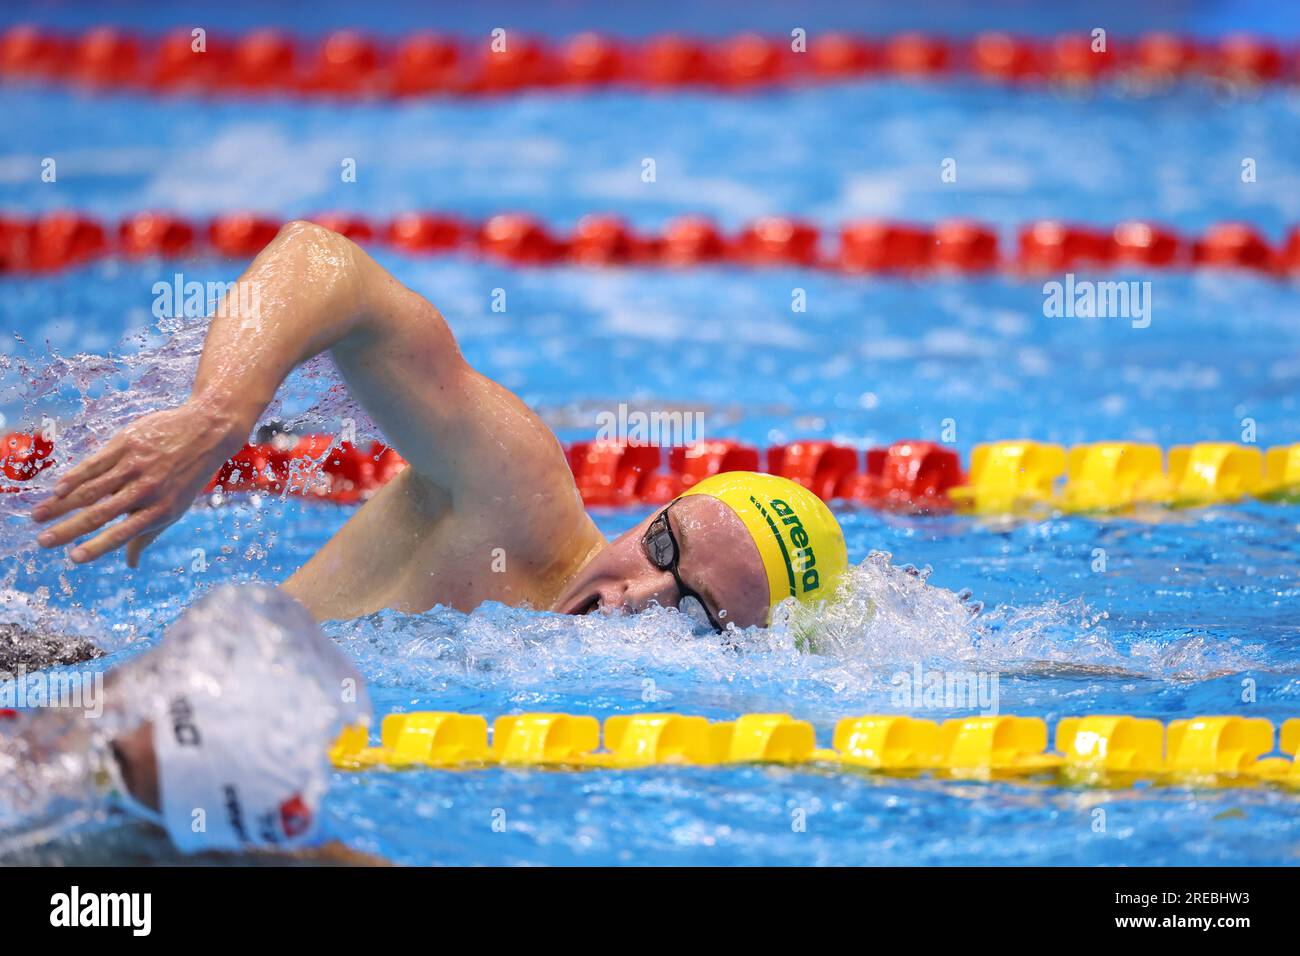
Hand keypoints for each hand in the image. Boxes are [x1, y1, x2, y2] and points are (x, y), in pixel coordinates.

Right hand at [31, 401, 246, 565]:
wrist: (207, 430)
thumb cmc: (187, 476)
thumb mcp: (175, 507)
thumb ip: (148, 534)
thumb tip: (131, 565)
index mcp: (159, 509)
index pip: (123, 533)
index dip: (97, 546)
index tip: (73, 558)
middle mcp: (146, 489)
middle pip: (100, 513)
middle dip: (68, 529)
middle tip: (42, 541)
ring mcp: (135, 465)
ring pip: (91, 489)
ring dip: (61, 504)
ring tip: (38, 516)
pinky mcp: (126, 444)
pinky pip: (94, 464)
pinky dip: (74, 477)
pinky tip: (57, 489)